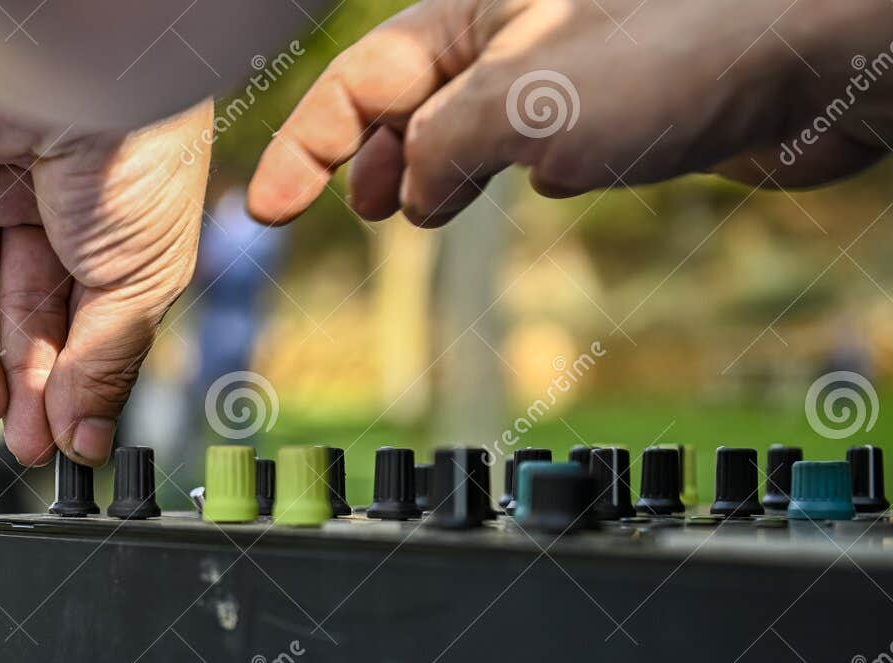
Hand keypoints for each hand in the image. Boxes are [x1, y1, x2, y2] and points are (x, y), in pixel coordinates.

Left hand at [0, 36, 210, 464]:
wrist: (69, 64)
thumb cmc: (129, 164)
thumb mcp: (137, 282)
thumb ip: (106, 364)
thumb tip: (85, 440)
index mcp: (111, 219)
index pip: (85, 315)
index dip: (74, 381)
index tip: (65, 445)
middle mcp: (42, 198)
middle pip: (22, 309)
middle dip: (25, 379)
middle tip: (25, 439)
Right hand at [248, 0, 892, 227]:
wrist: (821, 56)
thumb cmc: (683, 47)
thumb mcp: (525, 103)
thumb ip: (440, 148)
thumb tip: (407, 192)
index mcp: (474, 9)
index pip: (361, 79)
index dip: (304, 145)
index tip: (265, 210)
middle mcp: (513, 31)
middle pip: (405, 94)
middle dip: (356, 153)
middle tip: (330, 212)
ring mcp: (566, 67)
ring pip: (466, 124)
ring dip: (425, 172)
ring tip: (400, 216)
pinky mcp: (618, 105)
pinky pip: (531, 141)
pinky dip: (500, 173)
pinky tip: (500, 196)